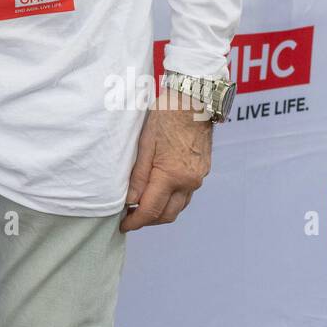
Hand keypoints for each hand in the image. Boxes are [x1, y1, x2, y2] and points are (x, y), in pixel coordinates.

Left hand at [120, 88, 212, 232]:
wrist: (194, 100)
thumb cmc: (166, 116)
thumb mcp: (145, 143)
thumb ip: (138, 176)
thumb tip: (129, 201)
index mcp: (172, 175)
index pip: (151, 210)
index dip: (136, 222)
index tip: (123, 226)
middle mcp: (189, 181)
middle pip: (167, 215)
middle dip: (147, 221)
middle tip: (129, 217)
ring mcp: (198, 177)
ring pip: (178, 207)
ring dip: (160, 212)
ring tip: (141, 206)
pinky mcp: (202, 171)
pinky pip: (186, 194)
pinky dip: (171, 200)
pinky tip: (159, 192)